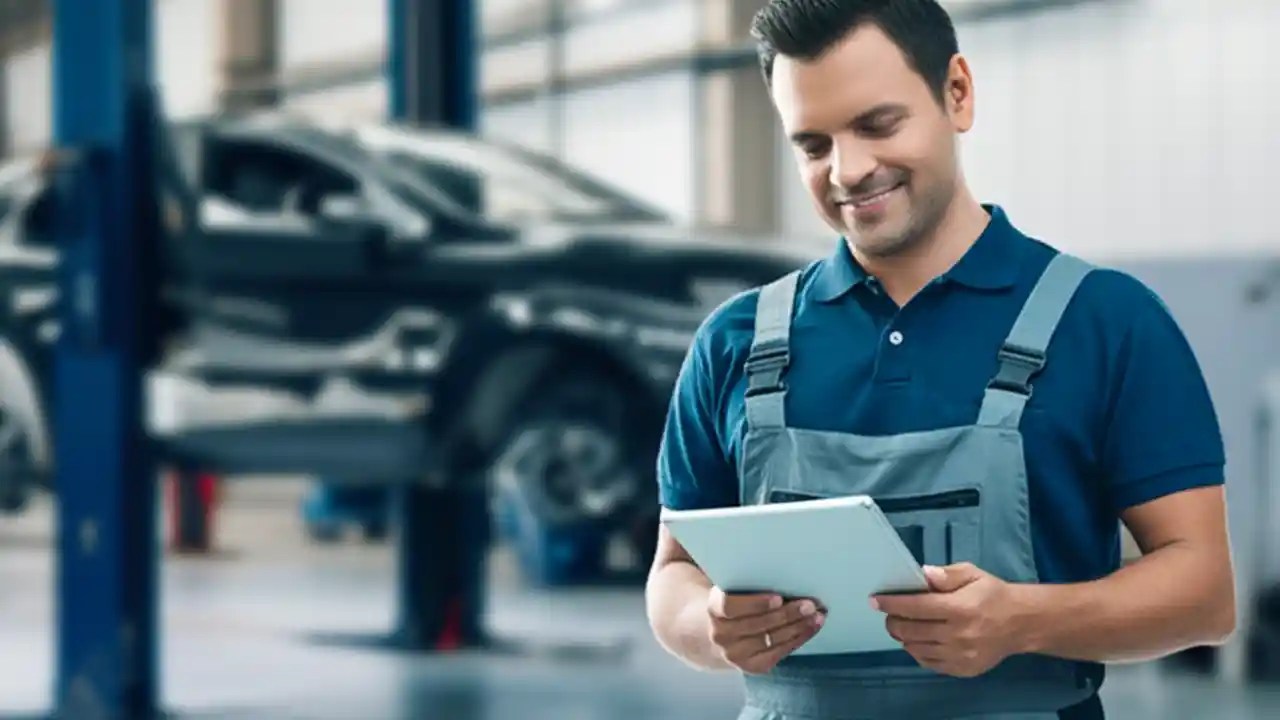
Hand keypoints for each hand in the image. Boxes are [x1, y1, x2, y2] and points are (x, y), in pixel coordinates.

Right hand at [706, 587, 825, 674]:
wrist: (723, 634)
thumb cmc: (737, 602)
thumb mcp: (735, 589)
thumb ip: (750, 584)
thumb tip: (788, 574)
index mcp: (713, 609)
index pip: (730, 606)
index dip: (756, 603)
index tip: (779, 597)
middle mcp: (720, 635)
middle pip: (757, 624)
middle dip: (787, 614)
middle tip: (810, 604)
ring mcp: (735, 654)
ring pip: (771, 639)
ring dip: (798, 627)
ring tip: (817, 615)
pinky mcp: (752, 667)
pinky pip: (779, 652)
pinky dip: (798, 639)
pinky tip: (811, 627)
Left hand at [873, 563, 1029, 677]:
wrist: (1021, 623)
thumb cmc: (992, 594)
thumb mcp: (972, 574)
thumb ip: (946, 574)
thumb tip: (921, 573)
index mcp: (960, 608)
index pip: (916, 607)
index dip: (892, 603)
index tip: (875, 600)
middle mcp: (958, 635)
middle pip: (910, 631)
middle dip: (893, 621)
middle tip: (889, 614)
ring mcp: (960, 656)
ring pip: (916, 649)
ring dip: (904, 637)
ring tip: (903, 626)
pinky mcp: (963, 669)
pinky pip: (929, 663)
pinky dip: (918, 651)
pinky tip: (920, 640)